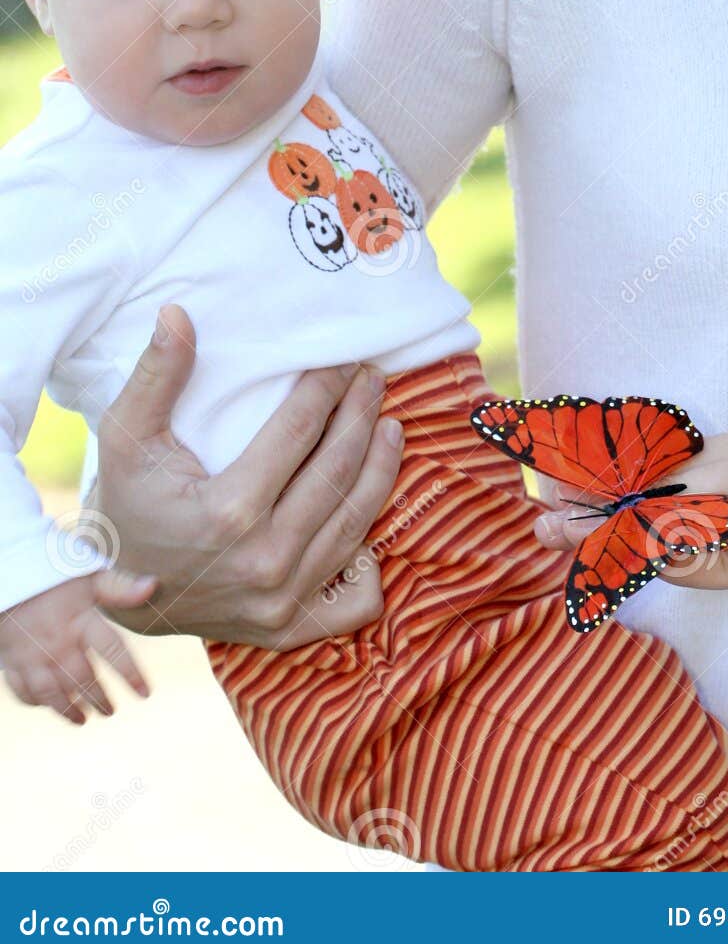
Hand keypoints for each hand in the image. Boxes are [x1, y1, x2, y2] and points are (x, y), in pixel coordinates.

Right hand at [0, 572, 154, 724]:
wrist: (9, 572)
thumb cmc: (54, 573)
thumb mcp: (89, 576)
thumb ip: (119, 586)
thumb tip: (152, 586)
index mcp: (81, 621)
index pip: (113, 651)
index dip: (131, 674)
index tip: (145, 693)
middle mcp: (57, 643)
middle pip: (83, 680)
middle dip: (99, 699)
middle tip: (111, 712)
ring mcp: (32, 655)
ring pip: (52, 693)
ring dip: (68, 709)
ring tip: (83, 719)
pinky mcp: (11, 660)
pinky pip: (22, 690)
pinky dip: (35, 702)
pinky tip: (47, 706)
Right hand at [86, 304, 404, 648]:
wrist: (120, 591)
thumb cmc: (127, 506)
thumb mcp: (126, 437)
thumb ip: (157, 376)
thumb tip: (177, 315)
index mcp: (229, 512)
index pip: (300, 432)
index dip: (326, 388)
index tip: (342, 361)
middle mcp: (265, 561)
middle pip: (337, 472)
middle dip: (361, 416)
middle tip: (374, 379)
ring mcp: (282, 601)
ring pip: (355, 523)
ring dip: (381, 468)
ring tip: (391, 426)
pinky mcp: (291, 628)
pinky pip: (355, 601)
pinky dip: (372, 561)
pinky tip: (373, 516)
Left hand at [532, 417, 727, 614]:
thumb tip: (660, 535)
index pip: (670, 461)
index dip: (608, 480)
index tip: (552, 492)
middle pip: (670, 485)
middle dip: (603, 509)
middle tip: (544, 527)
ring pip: (698, 518)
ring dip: (636, 542)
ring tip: (581, 555)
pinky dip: (702, 570)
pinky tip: (668, 575)